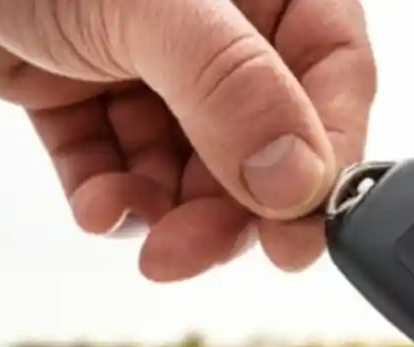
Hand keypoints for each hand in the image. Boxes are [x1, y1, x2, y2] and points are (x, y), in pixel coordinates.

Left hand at [0, 0, 376, 279]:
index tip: (298, 242)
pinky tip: (94, 204)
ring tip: (128, 225)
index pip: (331, 77)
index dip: (323, 164)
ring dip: (162, 213)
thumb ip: (230, 89)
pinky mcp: (83, 96)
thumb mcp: (153, 7)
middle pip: (255, 143)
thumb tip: (297, 183)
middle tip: (185, 256)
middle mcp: (214, 29)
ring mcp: (148, 65)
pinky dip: (106, 195)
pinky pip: (114, 165)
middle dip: (222, 209)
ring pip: (184, 167)